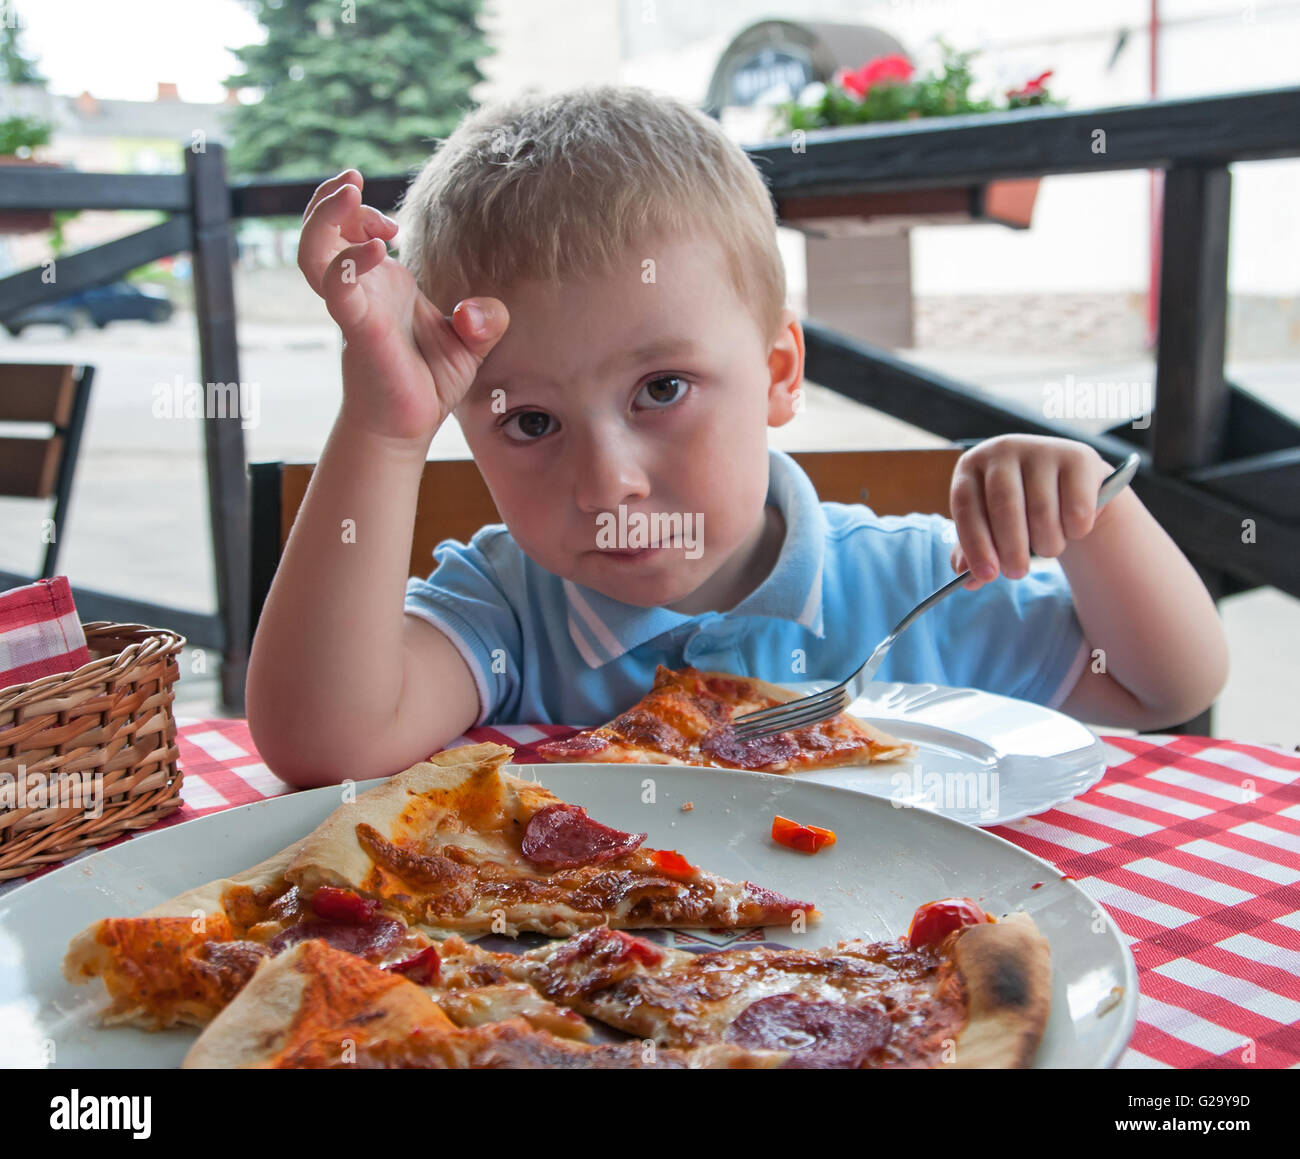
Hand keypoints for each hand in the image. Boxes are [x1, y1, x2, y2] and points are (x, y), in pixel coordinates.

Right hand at [297, 169, 507, 442]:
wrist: (408, 428)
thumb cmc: (428, 384)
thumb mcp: (468, 345)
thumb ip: (485, 321)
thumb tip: (476, 311)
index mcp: (378, 286)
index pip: (346, 232)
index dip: (360, 214)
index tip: (390, 223)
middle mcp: (358, 292)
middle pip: (317, 234)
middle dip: (325, 200)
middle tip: (350, 179)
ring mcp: (354, 310)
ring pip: (312, 255)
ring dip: (323, 219)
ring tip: (348, 192)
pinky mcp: (359, 332)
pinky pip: (339, 290)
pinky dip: (350, 262)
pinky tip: (378, 247)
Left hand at [947, 435, 1110, 590]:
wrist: (1067, 488)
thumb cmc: (1018, 511)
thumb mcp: (990, 528)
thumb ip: (975, 553)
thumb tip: (968, 581)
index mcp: (971, 467)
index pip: (966, 506)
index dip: (975, 544)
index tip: (986, 576)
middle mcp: (1003, 450)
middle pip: (1004, 505)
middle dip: (1011, 548)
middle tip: (1017, 573)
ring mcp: (1041, 449)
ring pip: (1042, 511)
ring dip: (1046, 544)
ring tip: (1047, 549)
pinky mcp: (1078, 456)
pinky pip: (1076, 508)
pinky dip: (1074, 531)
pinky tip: (1072, 530)